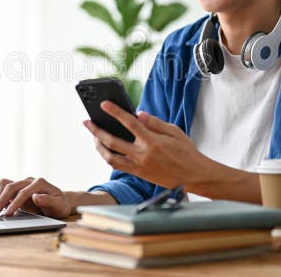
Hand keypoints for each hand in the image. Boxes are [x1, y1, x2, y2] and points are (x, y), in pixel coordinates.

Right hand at [0, 177, 70, 217]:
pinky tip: (3, 207)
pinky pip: (4, 186)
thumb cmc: (60, 205)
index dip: (15, 203)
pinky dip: (0, 195)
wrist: (59, 202)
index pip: (24, 192)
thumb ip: (48, 201)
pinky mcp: (18, 188)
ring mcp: (23, 183)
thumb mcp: (58, 206)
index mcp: (40, 183)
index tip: (9, 214)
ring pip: (5, 184)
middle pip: (11, 187)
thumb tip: (36, 197)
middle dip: (1, 200)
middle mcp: (30, 180)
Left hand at [83, 101, 206, 189]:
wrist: (193, 176)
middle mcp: (142, 155)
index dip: (115, 112)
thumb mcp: (175, 132)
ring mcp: (139, 166)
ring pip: (110, 157)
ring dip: (98, 146)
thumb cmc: (186, 152)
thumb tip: (139, 114)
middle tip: (87, 122)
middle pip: (112, 141)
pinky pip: (118, 165)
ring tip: (94, 136)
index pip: (129, 123)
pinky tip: (105, 148)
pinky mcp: (138, 174)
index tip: (104, 104)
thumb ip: (155, 123)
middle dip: (96, 130)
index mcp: (152, 141)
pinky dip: (108, 156)